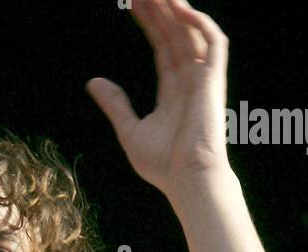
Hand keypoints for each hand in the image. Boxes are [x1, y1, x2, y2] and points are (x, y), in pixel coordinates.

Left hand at [86, 0, 231, 201]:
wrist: (187, 179)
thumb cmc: (163, 164)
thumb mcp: (130, 130)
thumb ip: (115, 104)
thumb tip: (92, 82)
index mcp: (174, 92)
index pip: (163, 47)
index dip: (150, 24)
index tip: (133, 3)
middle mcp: (191, 80)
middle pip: (176, 33)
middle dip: (160, 8)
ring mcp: (204, 78)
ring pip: (192, 30)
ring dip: (176, 7)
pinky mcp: (214, 78)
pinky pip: (213, 40)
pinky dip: (198, 21)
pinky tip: (179, 6)